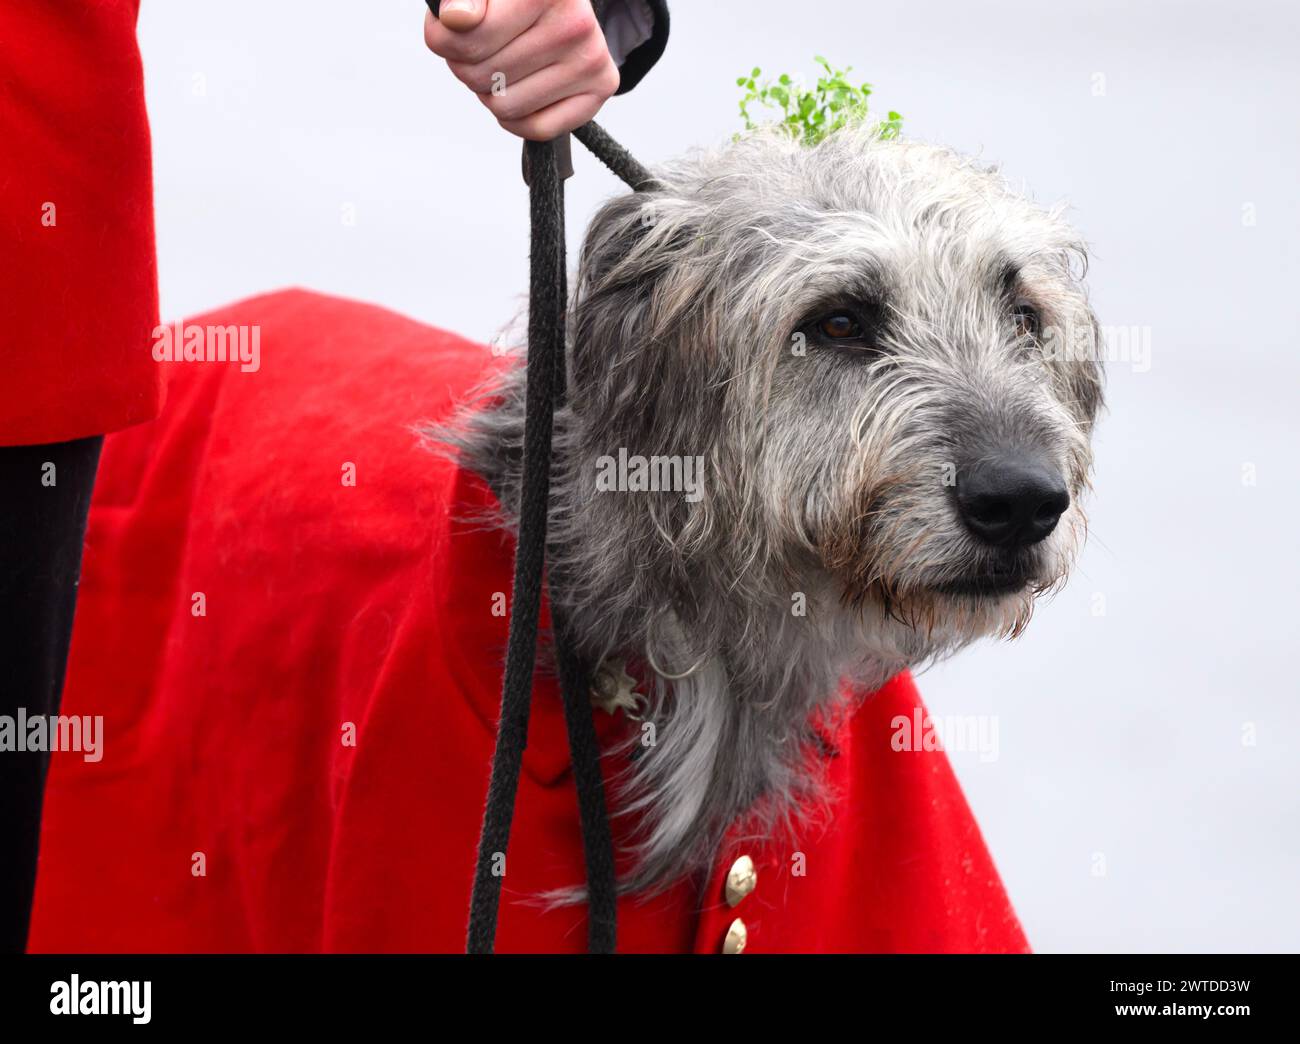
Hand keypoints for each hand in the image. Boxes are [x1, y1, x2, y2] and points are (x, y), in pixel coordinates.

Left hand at [425, 0, 620, 140]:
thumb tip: (456, 20)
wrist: (563, 3)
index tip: (451, 28)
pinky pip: (537, 128)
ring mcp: (590, 59)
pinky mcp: (601, 88)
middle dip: (468, 67)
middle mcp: (574, 23)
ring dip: (491, 93)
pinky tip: (519, 92)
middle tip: (481, 50)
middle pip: (481, 75)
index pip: (467, 39)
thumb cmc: (513, 0)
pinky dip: (518, 119)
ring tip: (502, 67)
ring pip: (504, 106)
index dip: (443, 39)